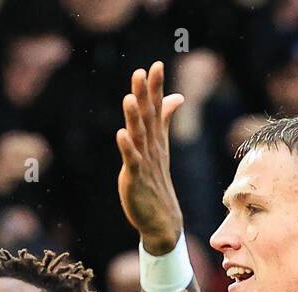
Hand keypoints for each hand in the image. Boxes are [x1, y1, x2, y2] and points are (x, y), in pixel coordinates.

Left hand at [116, 61, 183, 254]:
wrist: (162, 220)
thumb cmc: (157, 182)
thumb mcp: (160, 147)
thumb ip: (165, 120)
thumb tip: (176, 96)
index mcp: (156, 139)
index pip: (157, 109)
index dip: (155, 88)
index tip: (155, 65)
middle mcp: (152, 147)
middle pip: (148, 117)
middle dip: (145, 95)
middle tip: (143, 72)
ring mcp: (145, 162)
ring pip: (140, 136)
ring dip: (134, 117)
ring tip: (129, 98)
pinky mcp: (135, 178)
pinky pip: (132, 161)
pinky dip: (127, 148)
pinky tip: (120, 134)